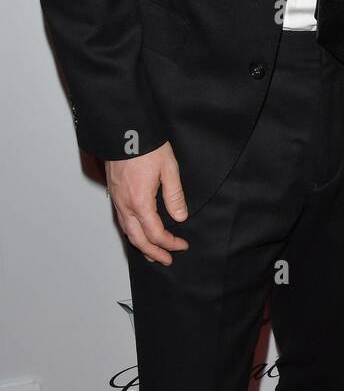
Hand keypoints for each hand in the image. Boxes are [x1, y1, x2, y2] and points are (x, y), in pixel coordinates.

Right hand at [105, 140, 188, 264]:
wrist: (124, 130)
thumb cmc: (146, 146)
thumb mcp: (168, 169)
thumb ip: (174, 196)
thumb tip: (180, 218)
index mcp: (140, 202)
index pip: (155, 233)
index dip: (170, 243)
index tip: (182, 245)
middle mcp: (125, 205)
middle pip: (138, 239)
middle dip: (153, 253)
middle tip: (167, 260)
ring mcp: (117, 200)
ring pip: (127, 232)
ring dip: (141, 245)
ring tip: (152, 253)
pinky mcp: (114, 194)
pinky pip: (121, 221)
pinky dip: (131, 233)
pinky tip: (138, 232)